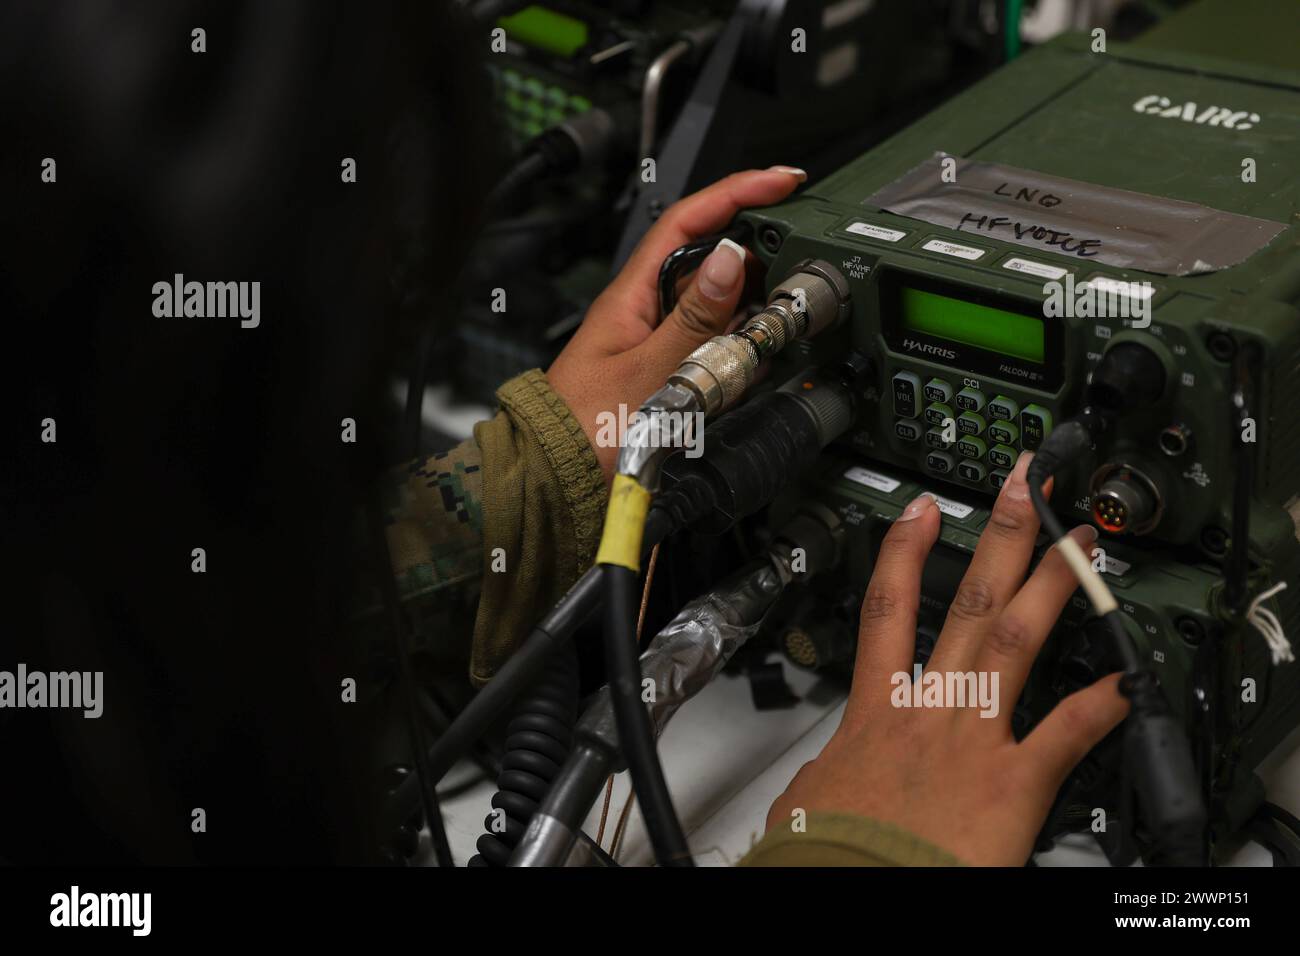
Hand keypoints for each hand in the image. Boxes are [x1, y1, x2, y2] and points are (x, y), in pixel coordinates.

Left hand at [548, 167, 806, 479]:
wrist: (562, 485)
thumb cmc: (584, 431)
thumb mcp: (649, 372)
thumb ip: (694, 319)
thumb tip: (731, 261)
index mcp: (633, 294)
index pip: (688, 221)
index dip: (736, 192)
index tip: (782, 181)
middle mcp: (648, 310)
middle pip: (715, 261)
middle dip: (760, 257)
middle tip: (799, 262)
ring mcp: (662, 342)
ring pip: (723, 308)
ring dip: (755, 312)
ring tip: (778, 324)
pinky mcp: (673, 374)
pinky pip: (719, 348)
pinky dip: (743, 351)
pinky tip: (755, 363)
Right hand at [766, 451, 1129, 864]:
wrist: (848, 888)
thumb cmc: (827, 853)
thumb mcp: (809, 792)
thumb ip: (832, 766)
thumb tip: (831, 772)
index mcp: (878, 710)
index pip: (890, 608)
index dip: (907, 551)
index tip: (924, 510)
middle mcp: (931, 709)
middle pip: (971, 605)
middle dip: (1001, 539)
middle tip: (1026, 491)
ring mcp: (975, 739)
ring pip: (1018, 643)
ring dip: (1053, 588)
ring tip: (1079, 546)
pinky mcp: (1012, 785)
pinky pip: (1064, 736)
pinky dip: (1100, 706)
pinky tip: (1127, 677)